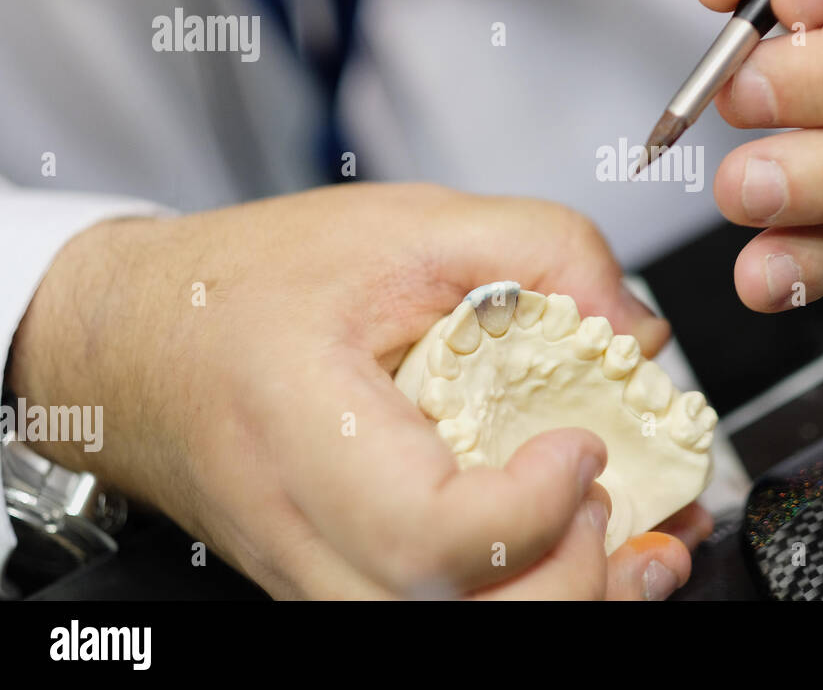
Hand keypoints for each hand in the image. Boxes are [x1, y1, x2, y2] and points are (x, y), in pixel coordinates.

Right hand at [8, 183, 709, 598]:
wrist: (139, 341)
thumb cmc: (252, 283)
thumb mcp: (407, 226)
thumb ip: (542, 251)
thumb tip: (641, 332)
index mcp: (298, 426)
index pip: (424, 535)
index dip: (529, 511)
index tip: (582, 447)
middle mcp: (299, 532)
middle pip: (445, 620)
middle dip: (566, 581)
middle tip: (606, 497)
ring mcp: (313, 577)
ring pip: (445, 640)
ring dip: (561, 603)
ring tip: (621, 541)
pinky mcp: (337, 587)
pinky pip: (437, 623)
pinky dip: (528, 601)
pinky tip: (587, 556)